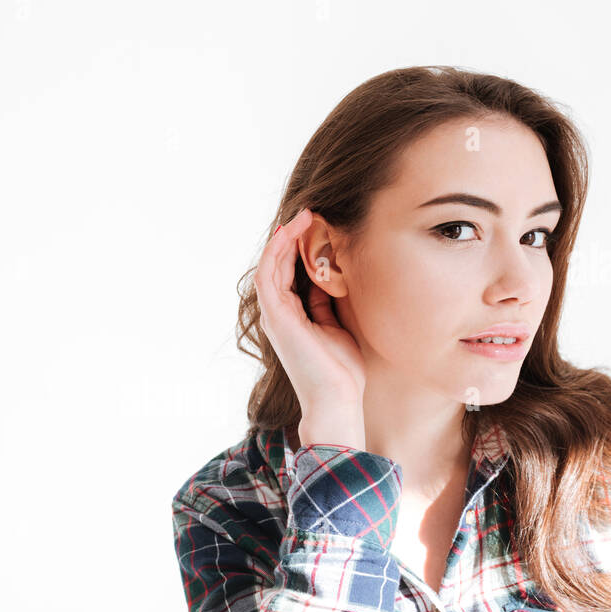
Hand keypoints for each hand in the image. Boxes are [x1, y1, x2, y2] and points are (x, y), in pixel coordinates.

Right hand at [255, 208, 365, 447]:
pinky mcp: (277, 316)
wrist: (337, 399)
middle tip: (312, 211)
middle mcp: (279, 313)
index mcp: (293, 316)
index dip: (301, 247)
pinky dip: (278, 250)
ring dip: (285, 237)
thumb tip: (329, 277)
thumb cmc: (341, 370)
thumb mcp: (337, 326)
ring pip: (271, 264)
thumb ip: (326, 302)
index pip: (291, 272)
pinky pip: (269, 274)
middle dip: (293, 237)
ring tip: (305, 215)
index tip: (319, 225)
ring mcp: (275, 315)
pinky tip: (294, 232)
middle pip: (279, 264)